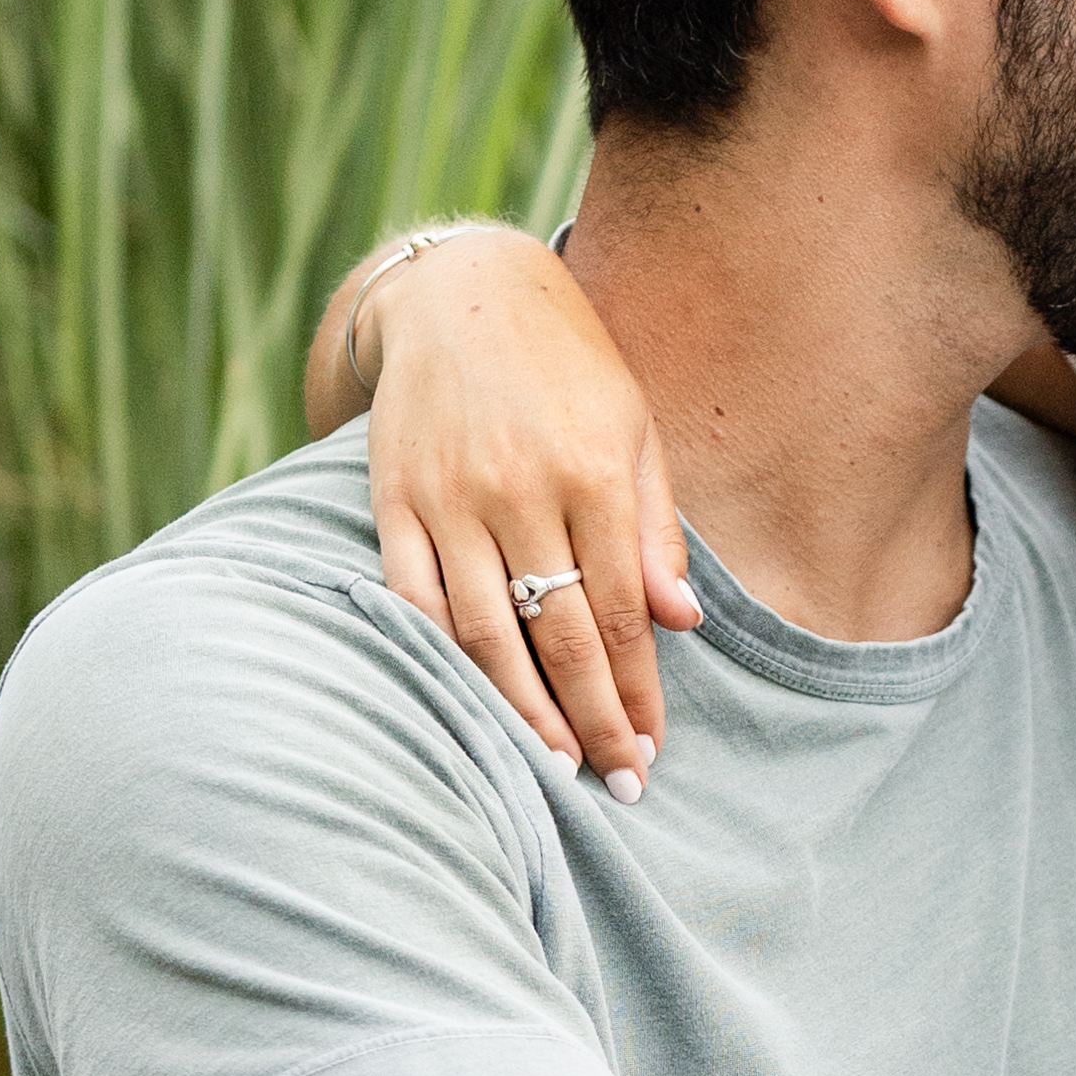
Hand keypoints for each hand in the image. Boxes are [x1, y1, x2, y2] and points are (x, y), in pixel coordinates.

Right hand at [337, 229, 691, 787]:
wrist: (458, 292)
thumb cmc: (567, 366)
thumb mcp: (634, 428)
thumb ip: (655, 529)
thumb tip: (682, 623)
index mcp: (594, 472)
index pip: (620, 612)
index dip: (637, 692)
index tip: (651, 748)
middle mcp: (521, 489)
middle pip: (559, 636)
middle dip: (592, 721)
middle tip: (616, 783)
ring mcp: (450, 498)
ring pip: (484, 634)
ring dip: (520, 710)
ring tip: (551, 765)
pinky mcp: (393, 501)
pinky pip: (414, 601)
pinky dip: (441, 661)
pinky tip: (468, 705)